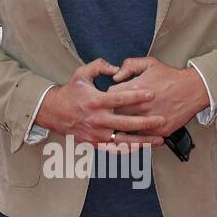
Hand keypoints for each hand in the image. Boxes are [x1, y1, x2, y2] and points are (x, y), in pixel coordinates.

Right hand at [37, 58, 166, 149]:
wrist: (54, 113)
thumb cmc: (70, 92)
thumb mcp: (81, 74)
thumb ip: (99, 66)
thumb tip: (117, 67)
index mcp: (96, 101)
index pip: (120, 99)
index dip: (137, 96)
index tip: (152, 94)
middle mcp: (97, 119)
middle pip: (126, 122)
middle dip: (147, 122)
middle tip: (162, 119)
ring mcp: (97, 134)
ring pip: (124, 140)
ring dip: (143, 141)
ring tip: (159, 140)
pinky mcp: (95, 143)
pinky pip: (115, 149)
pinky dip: (129, 150)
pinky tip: (142, 149)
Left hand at [108, 56, 208, 141]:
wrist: (193, 90)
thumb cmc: (171, 77)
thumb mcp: (149, 63)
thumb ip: (129, 65)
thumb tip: (116, 76)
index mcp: (135, 89)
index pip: (110, 95)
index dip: (109, 96)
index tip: (112, 97)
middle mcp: (140, 106)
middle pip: (114, 114)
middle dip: (112, 112)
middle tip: (113, 111)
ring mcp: (149, 120)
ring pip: (126, 128)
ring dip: (122, 125)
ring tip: (121, 122)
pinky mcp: (158, 131)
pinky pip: (141, 136)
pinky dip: (136, 133)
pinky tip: (135, 129)